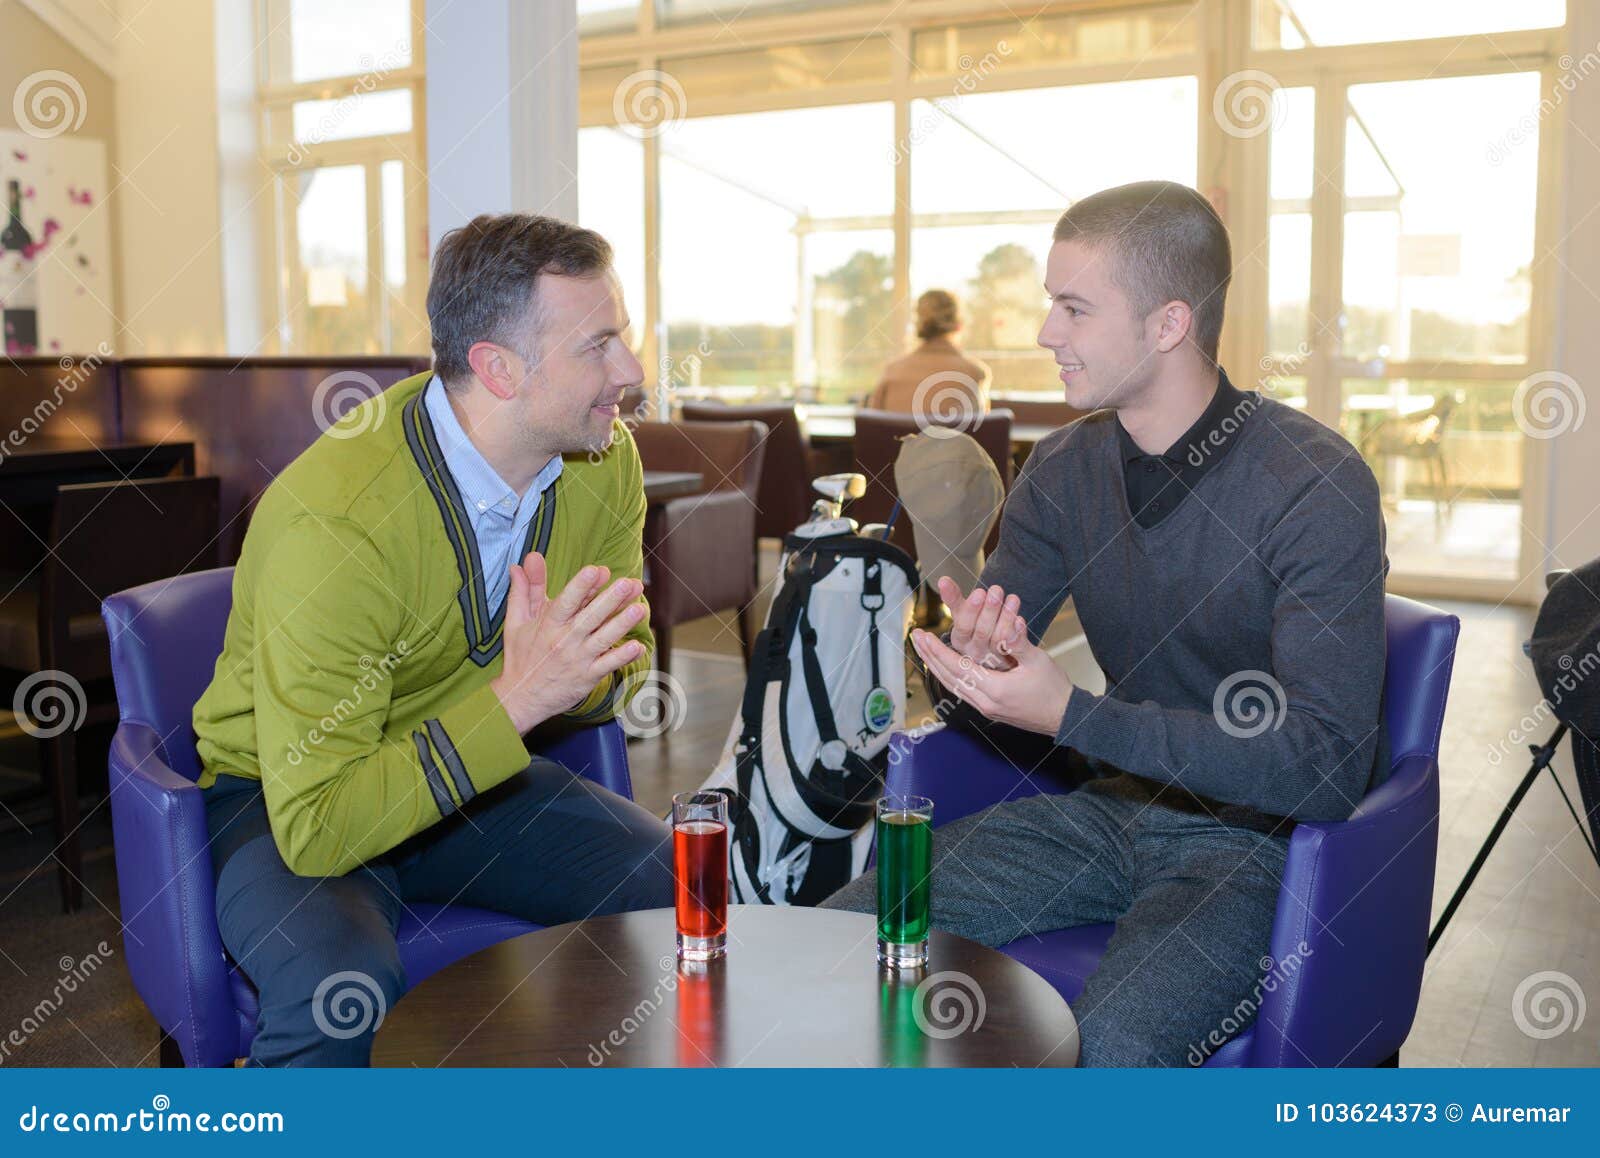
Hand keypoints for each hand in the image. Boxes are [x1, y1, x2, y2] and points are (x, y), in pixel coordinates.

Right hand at [491, 553, 647, 733]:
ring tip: (639, 608)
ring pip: (603, 638)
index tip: (598, 570)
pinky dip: (622, 657)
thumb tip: (527, 559)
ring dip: (622, 623)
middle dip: (610, 599)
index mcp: (548, 624)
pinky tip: (637, 646)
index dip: (582, 586)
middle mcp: (565, 640)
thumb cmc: (521, 656)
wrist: (521, 698)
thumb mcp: (516, 621)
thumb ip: (525, 589)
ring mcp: (578, 659)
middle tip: (629, 583)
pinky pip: (608, 665)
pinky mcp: (588, 677)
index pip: (567, 602)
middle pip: (590, 617)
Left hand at [911, 626, 1073, 736]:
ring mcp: (985, 708)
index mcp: (995, 689)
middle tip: (915, 637)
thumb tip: (1009, 624)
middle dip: (929, 656)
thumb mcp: (1039, 661)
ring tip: (924, 650)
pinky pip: (961, 691)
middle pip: (948, 678)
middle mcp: (985, 702)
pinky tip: (943, 668)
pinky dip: (948, 677)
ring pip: (952, 686)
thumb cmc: (1054, 690)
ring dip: (936, 667)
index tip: (923, 635)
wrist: (1065, 717)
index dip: (938, 650)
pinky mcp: (989, 709)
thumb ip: (1019, 643)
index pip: (958, 667)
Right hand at [940, 576, 1025, 670]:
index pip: (963, 625)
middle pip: (981, 631)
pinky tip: (1020, 619)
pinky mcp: (1009, 660)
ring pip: (999, 638)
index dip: (971, 609)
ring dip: (1006, 616)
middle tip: (997, 590)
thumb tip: (942, 580)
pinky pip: (1014, 646)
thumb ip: (954, 598)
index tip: (979, 592)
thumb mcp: (963, 614)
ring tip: (1013, 598)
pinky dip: (1017, 632)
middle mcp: (974, 651)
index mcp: (960, 639)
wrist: (995, 656)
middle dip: (990, 610)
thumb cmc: (977, 627)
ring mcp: (991, 658)